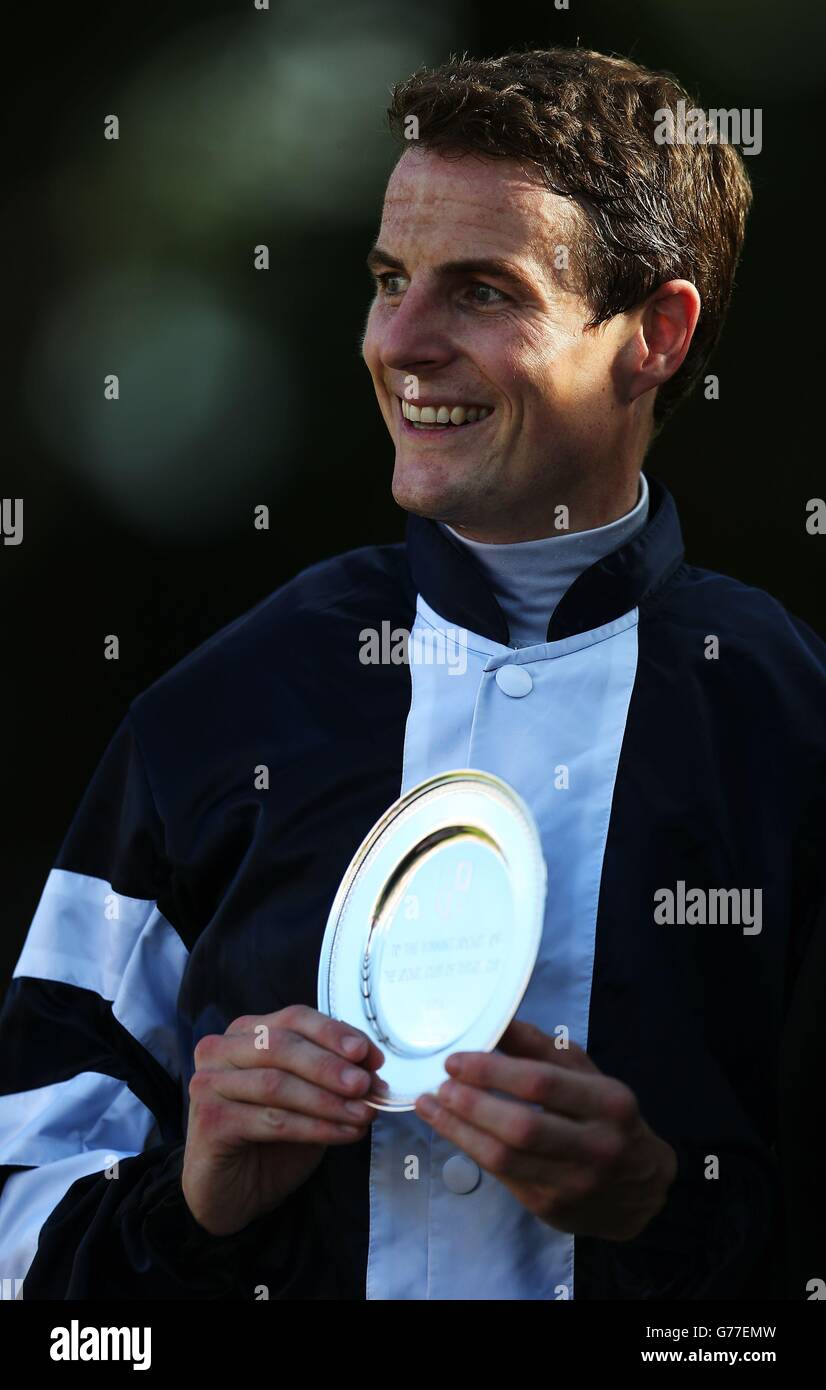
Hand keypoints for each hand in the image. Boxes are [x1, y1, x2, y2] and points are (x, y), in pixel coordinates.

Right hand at [182, 1005, 384, 1234]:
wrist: (232, 1194)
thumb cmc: (270, 1141)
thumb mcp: (308, 1099)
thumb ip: (332, 1075)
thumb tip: (371, 1064)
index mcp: (245, 1032)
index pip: (294, 1018)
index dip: (334, 1033)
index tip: (368, 1054)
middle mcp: (220, 1050)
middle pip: (282, 1045)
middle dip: (330, 1065)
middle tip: (365, 1085)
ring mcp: (209, 1084)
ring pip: (276, 1083)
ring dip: (327, 1100)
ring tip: (363, 1114)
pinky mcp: (209, 1121)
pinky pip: (271, 1120)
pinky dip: (314, 1127)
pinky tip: (343, 1134)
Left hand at [414, 1018, 676, 1240]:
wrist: (642, 1190)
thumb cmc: (608, 1119)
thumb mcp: (588, 1075)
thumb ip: (541, 1048)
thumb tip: (495, 1018)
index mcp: (609, 1103)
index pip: (540, 1083)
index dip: (492, 1071)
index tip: (456, 1061)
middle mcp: (596, 1146)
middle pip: (521, 1126)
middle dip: (471, 1104)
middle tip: (441, 1086)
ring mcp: (574, 1183)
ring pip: (505, 1158)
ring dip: (459, 1131)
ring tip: (432, 1107)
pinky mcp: (551, 1207)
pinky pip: (502, 1177)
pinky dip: (472, 1150)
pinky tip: (452, 1131)